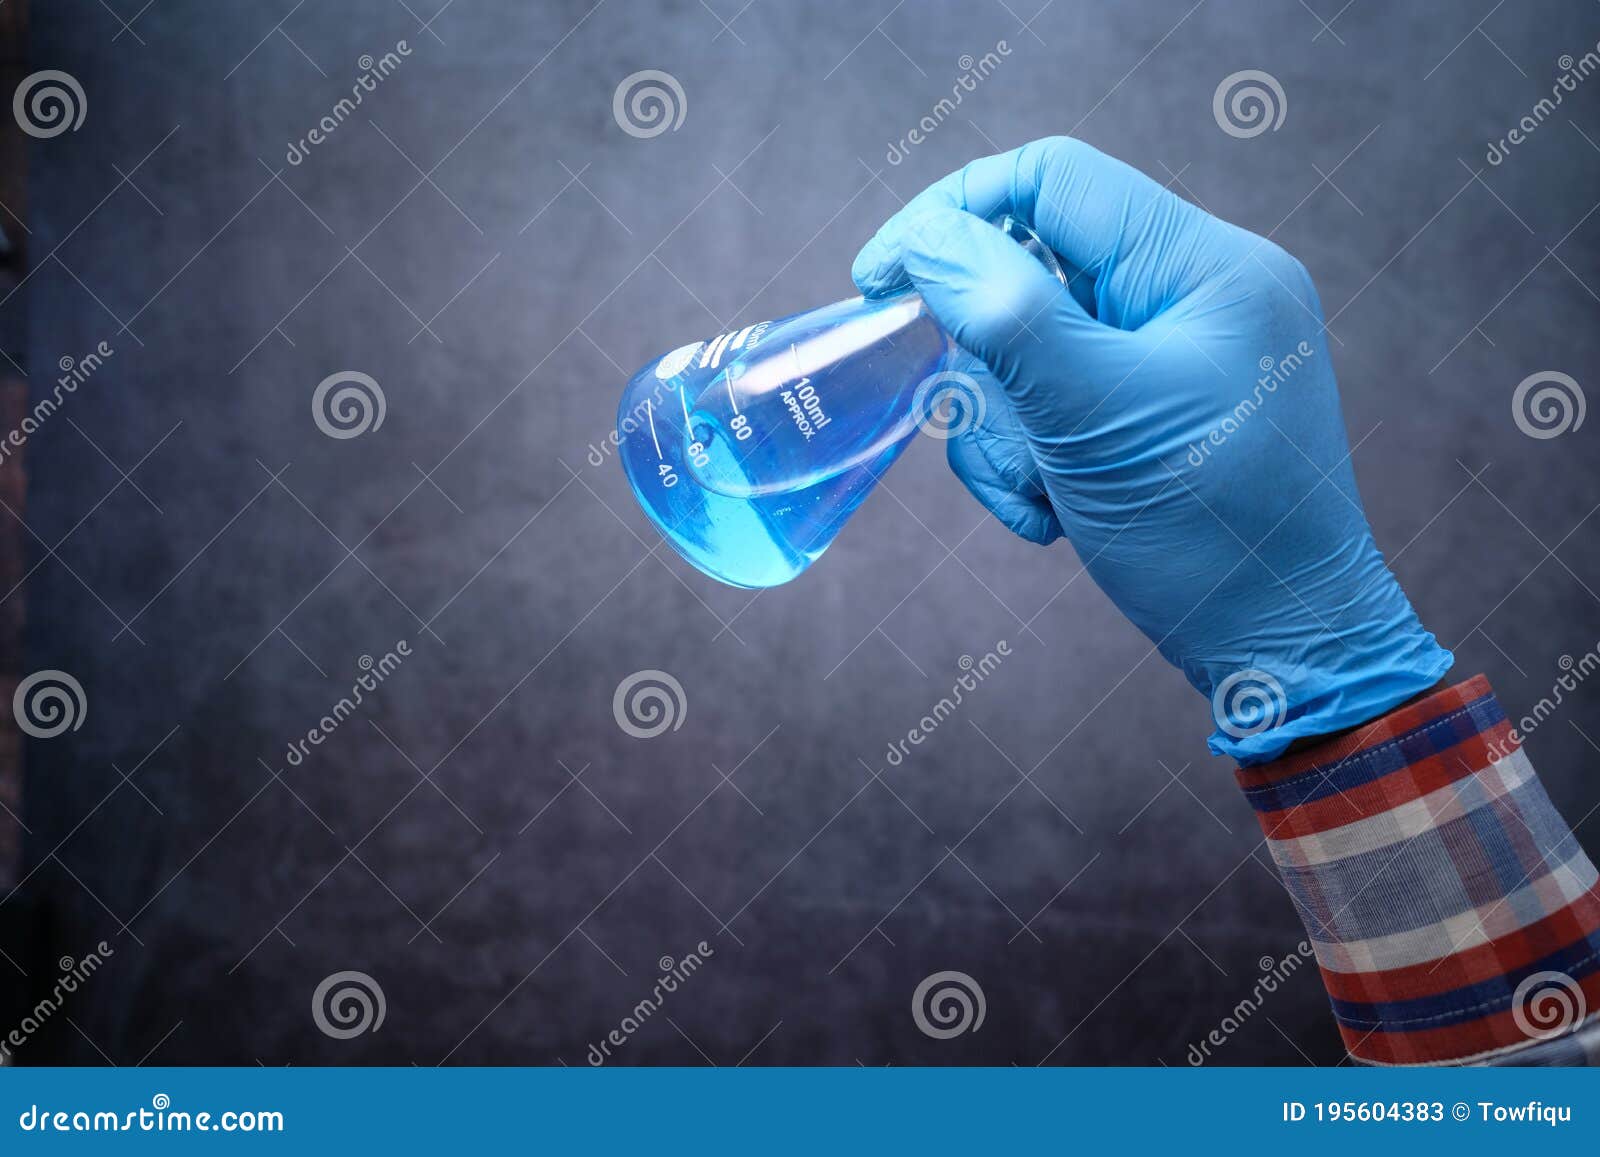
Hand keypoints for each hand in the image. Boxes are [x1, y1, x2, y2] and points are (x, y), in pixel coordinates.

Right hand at [853, 137, 1450, 761]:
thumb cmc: (1213, 538)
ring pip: (1022, 347)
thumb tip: (927, 239)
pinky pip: (1048, 399)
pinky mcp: (1146, 405)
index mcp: (1203, 266)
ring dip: (1003, 431)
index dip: (952, 211)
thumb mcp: (1097, 422)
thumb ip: (1009, 318)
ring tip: (1039, 495)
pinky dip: (1028, 458)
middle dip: (985, 366)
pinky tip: (1053, 515)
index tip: (876, 279)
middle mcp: (1189, 292)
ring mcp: (1168, 351)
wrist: (1279, 648)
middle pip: (1026, 270)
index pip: (1053, 179)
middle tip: (983, 430)